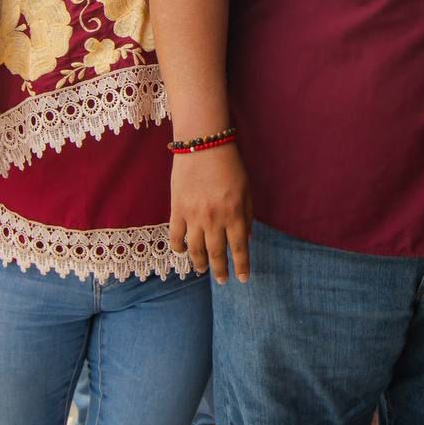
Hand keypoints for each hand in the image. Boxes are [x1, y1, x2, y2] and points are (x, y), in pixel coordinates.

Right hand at [169, 144, 252, 284]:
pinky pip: (176, 237)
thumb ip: (247, 214)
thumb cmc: (230, 163)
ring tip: (203, 270)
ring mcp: (194, 217)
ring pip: (195, 250)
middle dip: (220, 270)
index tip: (243, 279)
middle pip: (216, 253)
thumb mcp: (247, 188)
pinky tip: (182, 252)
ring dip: (199, 263)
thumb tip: (247, 238)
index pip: (239, 248)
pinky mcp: (177, 210)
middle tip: (221, 281)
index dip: (241, 266)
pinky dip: (179, 248)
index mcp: (235, 213)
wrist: (203, 143)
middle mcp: (215, 220)